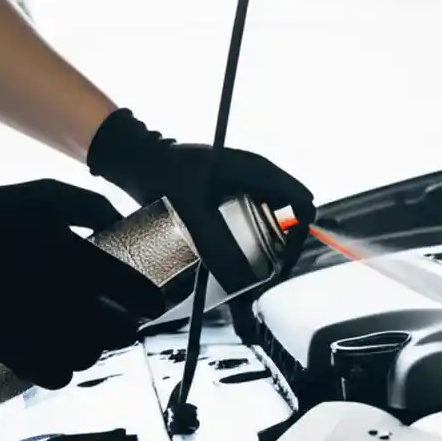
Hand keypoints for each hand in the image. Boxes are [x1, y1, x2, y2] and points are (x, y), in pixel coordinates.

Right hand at [0, 154, 165, 388]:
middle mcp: (55, 294)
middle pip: (115, 331)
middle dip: (126, 329)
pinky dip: (63, 373)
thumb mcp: (51, 194)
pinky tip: (65, 365)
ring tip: (92, 342)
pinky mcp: (1, 344)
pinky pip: (49, 375)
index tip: (153, 304)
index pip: (132, 290)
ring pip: (85, 357)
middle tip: (124, 324)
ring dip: (95, 351)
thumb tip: (127, 226)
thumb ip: (96, 206)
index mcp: (72, 257)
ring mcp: (28, 323)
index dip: (150, 301)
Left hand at [86, 109, 315, 294]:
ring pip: (277, 212)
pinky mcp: (236, 185)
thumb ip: (216, 248)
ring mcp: (249, 178)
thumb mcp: (192, 214)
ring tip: (255, 262)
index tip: (283, 258)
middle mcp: (259, 173)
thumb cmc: (165, 175)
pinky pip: (258, 210)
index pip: (301, 202)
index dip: (299, 233)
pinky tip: (238, 247)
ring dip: (271, 238)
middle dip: (286, 241)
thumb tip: (236, 282)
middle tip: (269, 267)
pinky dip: (255, 230)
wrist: (141, 158)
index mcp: (258, 171)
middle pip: (292, 210)